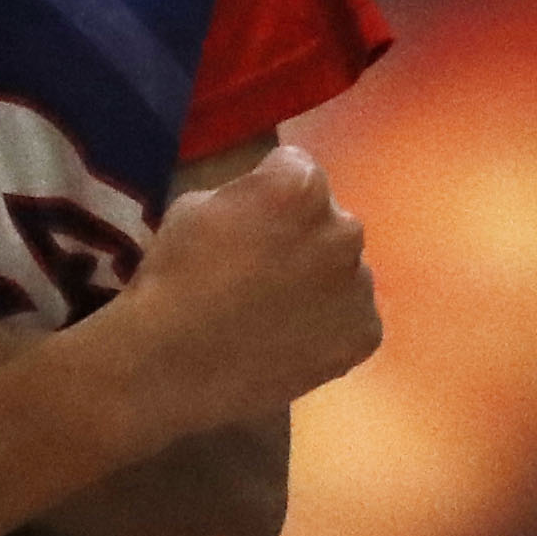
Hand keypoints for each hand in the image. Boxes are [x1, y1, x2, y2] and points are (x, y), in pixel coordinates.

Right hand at [105, 144, 379, 444]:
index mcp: (300, 186)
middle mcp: (343, 228)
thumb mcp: (194, 206)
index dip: (267, 193)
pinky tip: (290, 339)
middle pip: (327, 219)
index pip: (296, 169)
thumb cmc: (174, 278)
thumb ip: (246, 194)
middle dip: (301, 234)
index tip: (246, 220)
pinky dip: (328, 324)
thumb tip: (265, 204)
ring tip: (275, 311)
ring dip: (318, 278)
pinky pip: (351, 316)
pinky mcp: (364, 334)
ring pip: (344, 268)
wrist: (171, 366)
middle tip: (263, 268)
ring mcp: (359, 285)